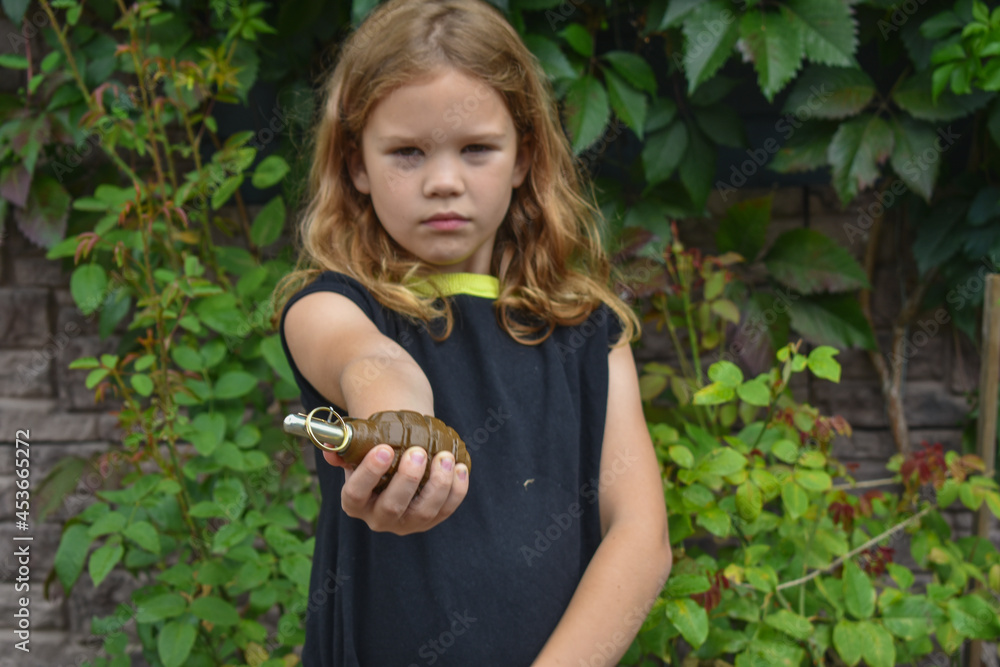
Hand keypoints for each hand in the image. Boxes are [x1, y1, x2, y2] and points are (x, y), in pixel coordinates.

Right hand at [336, 444, 468, 534]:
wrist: (397, 457)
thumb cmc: (375, 450)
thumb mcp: (357, 449)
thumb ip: (343, 446)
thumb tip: (330, 442)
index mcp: (354, 503)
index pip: (355, 494)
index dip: (369, 474)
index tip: (384, 449)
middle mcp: (379, 518)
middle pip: (392, 507)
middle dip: (407, 479)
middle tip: (418, 451)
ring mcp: (407, 523)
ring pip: (424, 512)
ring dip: (438, 484)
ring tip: (444, 456)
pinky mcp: (431, 520)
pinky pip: (447, 509)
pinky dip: (457, 490)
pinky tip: (460, 466)